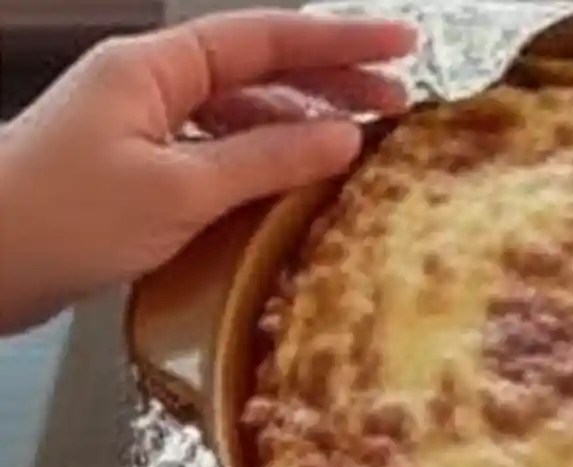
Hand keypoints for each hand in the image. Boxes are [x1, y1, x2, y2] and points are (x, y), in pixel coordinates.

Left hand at [0, 11, 416, 331]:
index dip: (341, 39)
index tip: (406, 43)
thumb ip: (267, 160)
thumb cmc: (63, 219)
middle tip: (399, 105)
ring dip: (299, 126)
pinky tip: (293, 186)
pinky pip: (216, 153)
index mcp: (155, 68)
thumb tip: (346, 139)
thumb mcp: (178, 191)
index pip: (266, 38)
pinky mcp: (133, 173)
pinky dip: (261, 164)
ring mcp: (139, 129)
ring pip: (238, 114)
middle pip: (258, 71)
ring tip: (358, 147)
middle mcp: (150, 86)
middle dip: (331, 83)